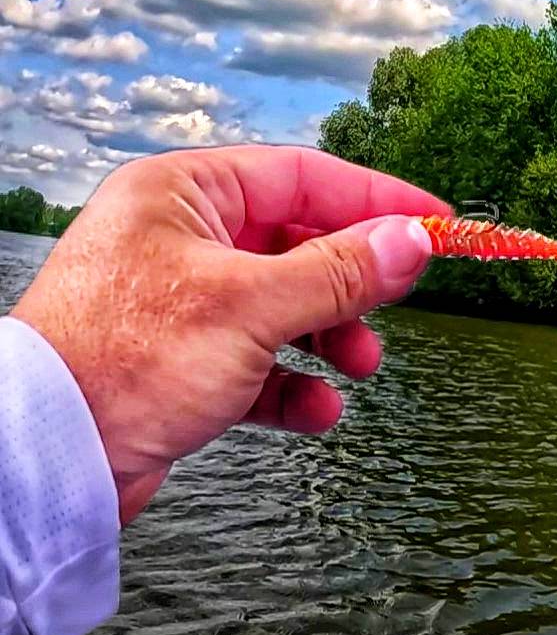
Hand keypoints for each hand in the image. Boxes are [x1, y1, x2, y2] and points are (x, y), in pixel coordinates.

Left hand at [11, 145, 449, 523]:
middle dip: (352, 283)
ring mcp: (179, 303)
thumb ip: (341, 272)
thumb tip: (413, 241)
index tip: (435, 222)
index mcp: (183, 194)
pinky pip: (257, 364)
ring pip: (284, 306)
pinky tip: (316, 409)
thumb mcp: (251, 306)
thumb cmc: (120, 360)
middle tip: (395, 304)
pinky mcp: (178, 364)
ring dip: (331, 338)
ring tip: (358, 366)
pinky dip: (293, 386)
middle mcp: (180, 239)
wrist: (42, 457)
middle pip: (299, 244)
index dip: (377, 199)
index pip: (304, 177)